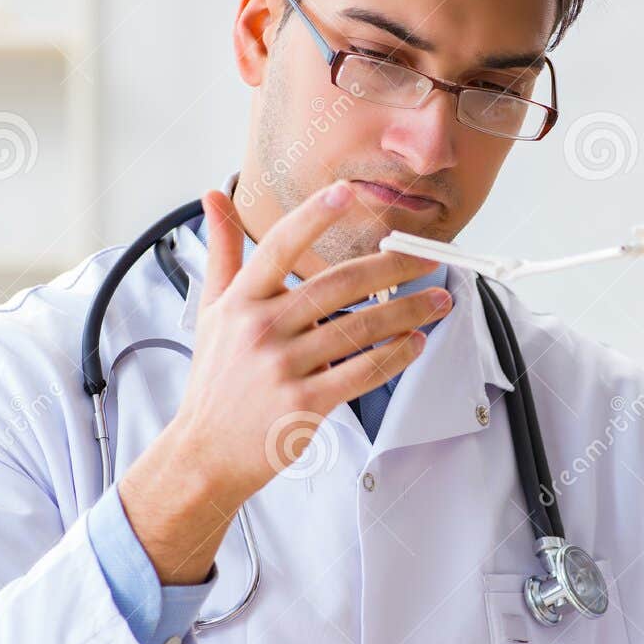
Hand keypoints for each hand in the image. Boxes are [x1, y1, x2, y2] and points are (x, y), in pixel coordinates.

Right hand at [117, 180, 450, 582]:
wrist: (205, 450)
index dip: (314, 215)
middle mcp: (261, 329)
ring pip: (360, 328)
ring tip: (438, 300)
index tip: (348, 193)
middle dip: (392, 266)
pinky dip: (395, 355)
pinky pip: (363, 372)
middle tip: (428, 256)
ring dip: (408, 311)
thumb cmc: (215, 379)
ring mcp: (284, 367)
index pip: (281, 246)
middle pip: (338, 284)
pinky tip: (416, 342)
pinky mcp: (305, 403)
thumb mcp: (212, 310)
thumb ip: (223, 251)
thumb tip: (214, 196)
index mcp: (241, 300)